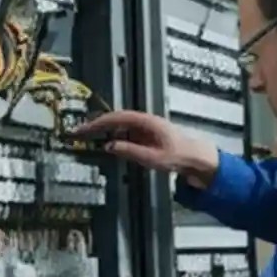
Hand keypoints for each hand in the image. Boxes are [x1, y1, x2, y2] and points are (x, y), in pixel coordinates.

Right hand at [74, 111, 217, 187]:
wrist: (197, 158)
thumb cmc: (179, 156)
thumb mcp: (153, 158)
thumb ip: (130, 151)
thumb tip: (110, 145)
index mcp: (146, 122)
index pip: (116, 118)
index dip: (97, 123)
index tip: (83, 130)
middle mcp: (145, 121)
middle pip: (115, 119)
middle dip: (96, 126)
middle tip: (78, 134)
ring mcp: (146, 127)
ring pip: (120, 126)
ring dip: (105, 132)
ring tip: (88, 141)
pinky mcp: (147, 135)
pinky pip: (127, 134)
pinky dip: (115, 138)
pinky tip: (108, 146)